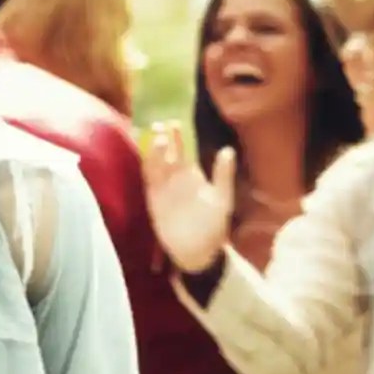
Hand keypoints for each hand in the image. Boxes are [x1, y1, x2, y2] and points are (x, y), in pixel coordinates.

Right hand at [142, 122, 236, 271]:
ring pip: (155, 165)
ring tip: (156, 139)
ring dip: (153, 153)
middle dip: (160, 139)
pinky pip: (148, 181)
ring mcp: (163, 189)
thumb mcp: (222, 199)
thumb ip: (223, 175)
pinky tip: (146, 159)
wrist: (199, 251)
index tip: (174, 122)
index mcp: (192, 175)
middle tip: (158, 125)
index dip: (177, 137)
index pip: (181, 151)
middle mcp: (175, 178)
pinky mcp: (153, 201)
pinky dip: (146, 169)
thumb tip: (227, 149)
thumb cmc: (213, 226)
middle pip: (164, 153)